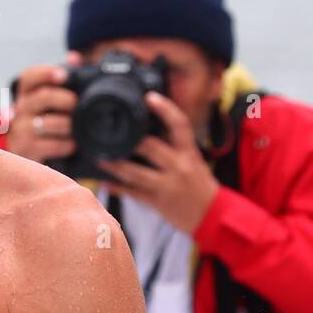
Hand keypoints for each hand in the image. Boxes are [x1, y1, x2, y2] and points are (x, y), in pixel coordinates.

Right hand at [2, 52, 82, 163]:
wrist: (24, 149)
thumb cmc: (42, 117)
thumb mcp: (48, 97)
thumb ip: (63, 76)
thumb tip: (74, 57)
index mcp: (27, 92)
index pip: (29, 76)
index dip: (45, 73)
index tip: (63, 75)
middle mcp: (21, 108)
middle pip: (42, 97)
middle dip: (64, 99)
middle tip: (77, 104)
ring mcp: (22, 128)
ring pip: (46, 123)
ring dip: (67, 124)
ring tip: (76, 126)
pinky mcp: (27, 148)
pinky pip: (50, 145)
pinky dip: (66, 144)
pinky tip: (73, 144)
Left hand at [99, 92, 219, 233]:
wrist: (213, 215)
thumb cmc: (200, 184)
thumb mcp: (194, 160)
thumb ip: (175, 146)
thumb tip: (150, 127)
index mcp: (189, 153)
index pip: (179, 125)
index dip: (165, 109)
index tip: (149, 97)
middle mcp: (179, 167)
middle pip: (150, 147)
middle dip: (129, 140)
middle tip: (109, 130)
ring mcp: (168, 186)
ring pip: (135, 173)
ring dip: (115, 165)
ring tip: (99, 157)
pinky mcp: (158, 202)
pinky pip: (133, 194)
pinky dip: (117, 188)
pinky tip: (104, 182)